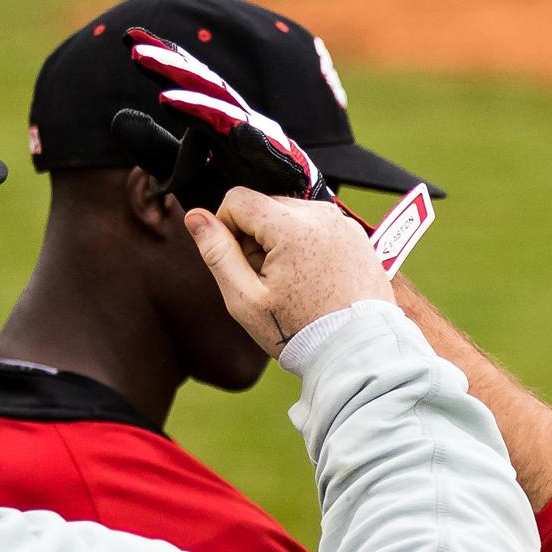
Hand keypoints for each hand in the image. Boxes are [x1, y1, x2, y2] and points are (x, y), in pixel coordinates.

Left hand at [121, 26, 350, 216]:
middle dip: (174, 66)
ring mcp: (265, 143)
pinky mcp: (287, 169)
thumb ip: (155, 150)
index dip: (162, 61)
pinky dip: (252, 141)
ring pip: (229, 117)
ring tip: (165, 98)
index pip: (188, 84)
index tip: (129, 38)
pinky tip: (235, 132)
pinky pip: (267, 154)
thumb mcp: (186, 175)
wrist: (292, 238)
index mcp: (218, 123)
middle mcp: (242, 125)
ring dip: (200, 106)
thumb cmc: (242, 203)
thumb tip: (116, 118)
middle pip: (206, 89)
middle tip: (137, 45)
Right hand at [187, 188, 390, 358]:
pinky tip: (311, 280)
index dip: (225, 227)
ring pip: (291, 214)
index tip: (236, 261)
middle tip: (264, 279)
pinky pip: (318, 226)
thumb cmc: (300, 332)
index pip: (238, 199)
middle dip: (255, 236)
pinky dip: (307, 245)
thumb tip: (195, 217)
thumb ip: (217, 253)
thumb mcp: (246, 299)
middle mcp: (321, 215)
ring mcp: (343, 223)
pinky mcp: (356, 235)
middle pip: (265, 205)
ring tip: (290, 282)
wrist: (355, 352)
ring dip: (280, 240)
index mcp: (292, 228)